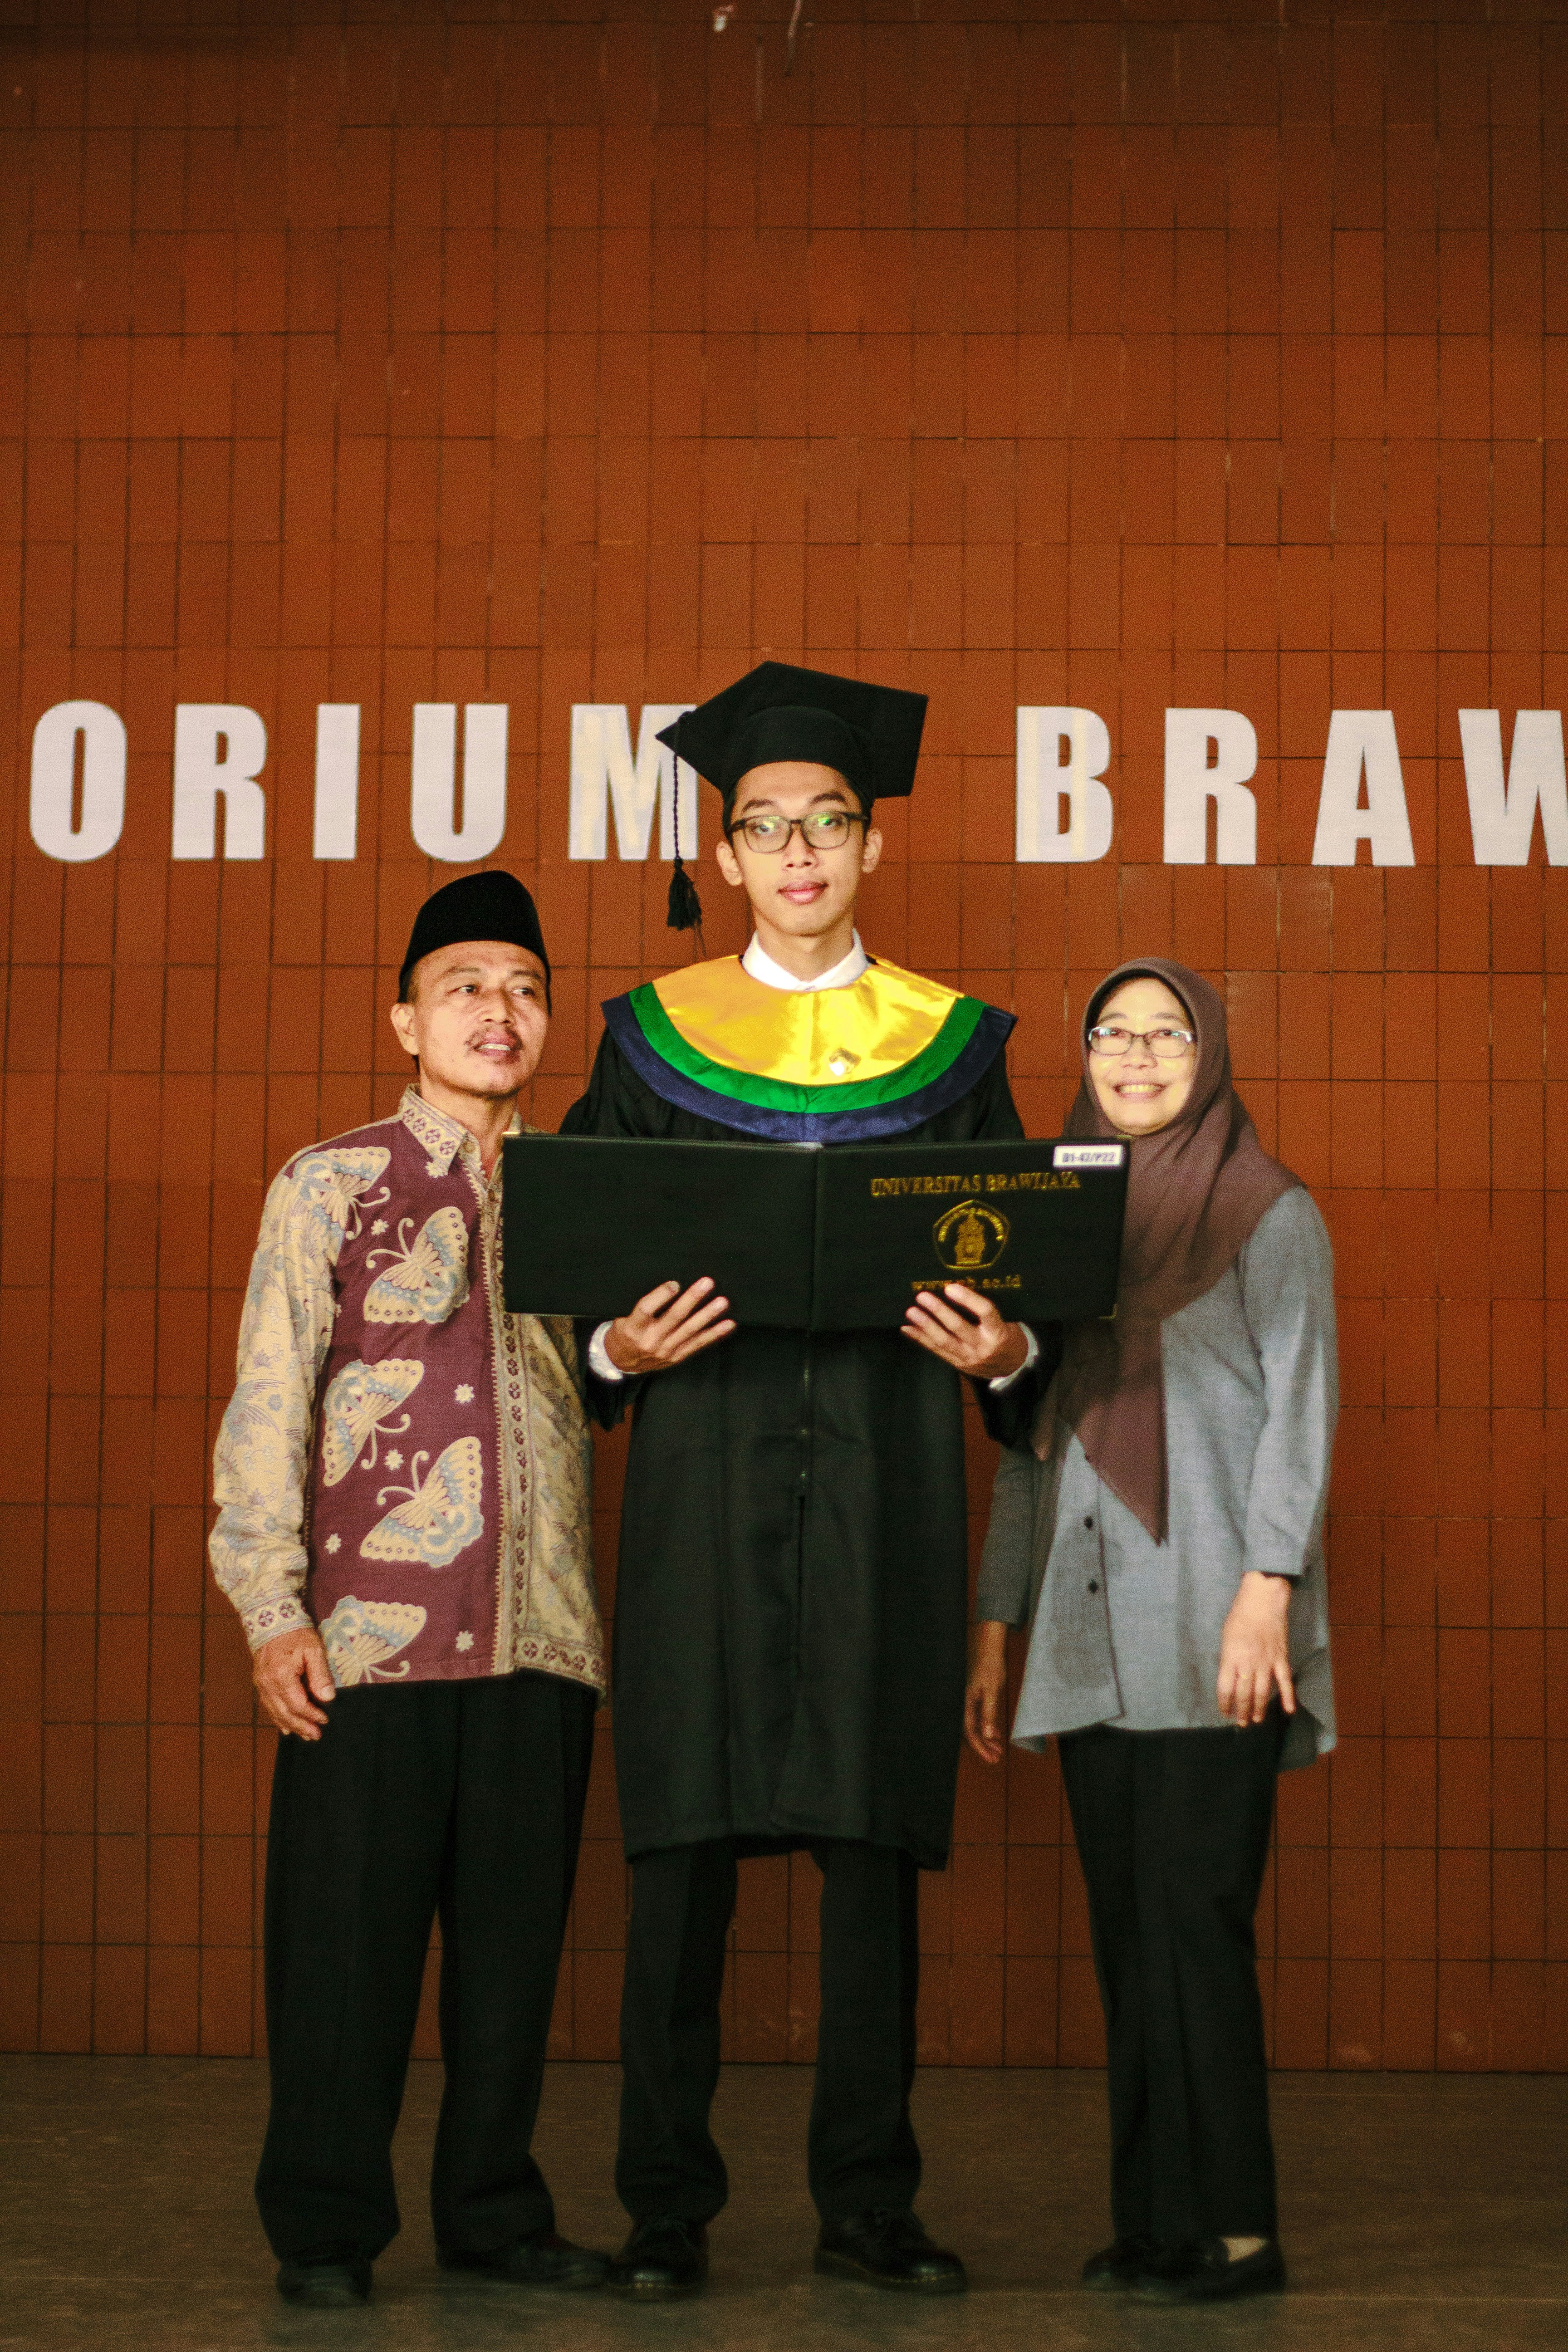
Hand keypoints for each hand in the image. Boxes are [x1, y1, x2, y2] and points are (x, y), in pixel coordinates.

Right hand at [254, 1628, 334, 1738]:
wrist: (271, 1619)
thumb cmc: (296, 1633)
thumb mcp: (313, 1649)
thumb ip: (320, 1675)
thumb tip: (327, 1698)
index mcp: (282, 1675)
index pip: (298, 1704)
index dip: (312, 1714)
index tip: (324, 1721)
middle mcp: (268, 1683)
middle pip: (285, 1712)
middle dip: (301, 1726)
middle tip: (315, 1736)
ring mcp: (261, 1683)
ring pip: (275, 1711)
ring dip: (290, 1725)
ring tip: (304, 1735)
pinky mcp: (259, 1681)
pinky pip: (268, 1705)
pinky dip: (277, 1717)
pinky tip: (285, 1726)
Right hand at [605, 1277, 735, 1374]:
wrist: (622, 1362)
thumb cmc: (625, 1332)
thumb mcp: (624, 1317)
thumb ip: (644, 1306)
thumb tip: (672, 1284)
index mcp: (633, 1327)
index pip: (647, 1309)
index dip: (661, 1296)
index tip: (675, 1283)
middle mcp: (650, 1340)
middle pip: (674, 1317)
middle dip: (692, 1299)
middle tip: (707, 1283)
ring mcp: (665, 1350)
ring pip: (690, 1330)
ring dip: (708, 1315)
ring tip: (722, 1302)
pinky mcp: (677, 1357)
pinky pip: (698, 1344)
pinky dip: (714, 1334)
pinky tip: (728, 1324)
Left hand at [902, 1283, 1029, 1379]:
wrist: (1012, 1367)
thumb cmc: (1007, 1336)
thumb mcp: (1006, 1321)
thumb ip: (986, 1310)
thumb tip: (956, 1287)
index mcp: (998, 1332)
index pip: (985, 1312)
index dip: (968, 1299)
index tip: (950, 1287)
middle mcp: (983, 1346)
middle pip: (959, 1327)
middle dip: (939, 1311)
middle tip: (922, 1296)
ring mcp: (969, 1358)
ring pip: (944, 1341)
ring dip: (925, 1325)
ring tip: (911, 1312)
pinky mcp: (958, 1364)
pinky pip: (937, 1351)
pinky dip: (920, 1339)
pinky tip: (907, 1328)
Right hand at [964, 1621, 1008, 1763]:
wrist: (988, 1643)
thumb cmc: (990, 1663)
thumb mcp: (992, 1690)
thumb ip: (989, 1713)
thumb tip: (987, 1735)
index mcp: (965, 1701)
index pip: (970, 1731)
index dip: (981, 1747)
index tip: (992, 1759)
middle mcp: (963, 1701)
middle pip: (970, 1730)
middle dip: (983, 1745)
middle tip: (996, 1757)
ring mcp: (968, 1698)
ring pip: (974, 1724)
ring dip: (986, 1736)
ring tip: (998, 1747)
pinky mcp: (973, 1694)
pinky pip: (976, 1715)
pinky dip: (986, 1725)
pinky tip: (994, 1731)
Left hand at [1216, 1571, 1295, 1726]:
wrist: (1262, 1599)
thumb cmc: (1240, 1615)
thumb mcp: (1226, 1636)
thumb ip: (1228, 1658)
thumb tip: (1230, 1677)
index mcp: (1231, 1657)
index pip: (1225, 1688)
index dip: (1224, 1703)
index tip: (1224, 1712)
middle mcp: (1248, 1663)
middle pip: (1244, 1694)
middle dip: (1241, 1711)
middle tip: (1241, 1723)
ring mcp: (1266, 1661)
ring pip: (1263, 1692)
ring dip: (1260, 1708)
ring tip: (1257, 1720)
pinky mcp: (1281, 1657)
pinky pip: (1285, 1681)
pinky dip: (1288, 1696)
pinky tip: (1289, 1710)